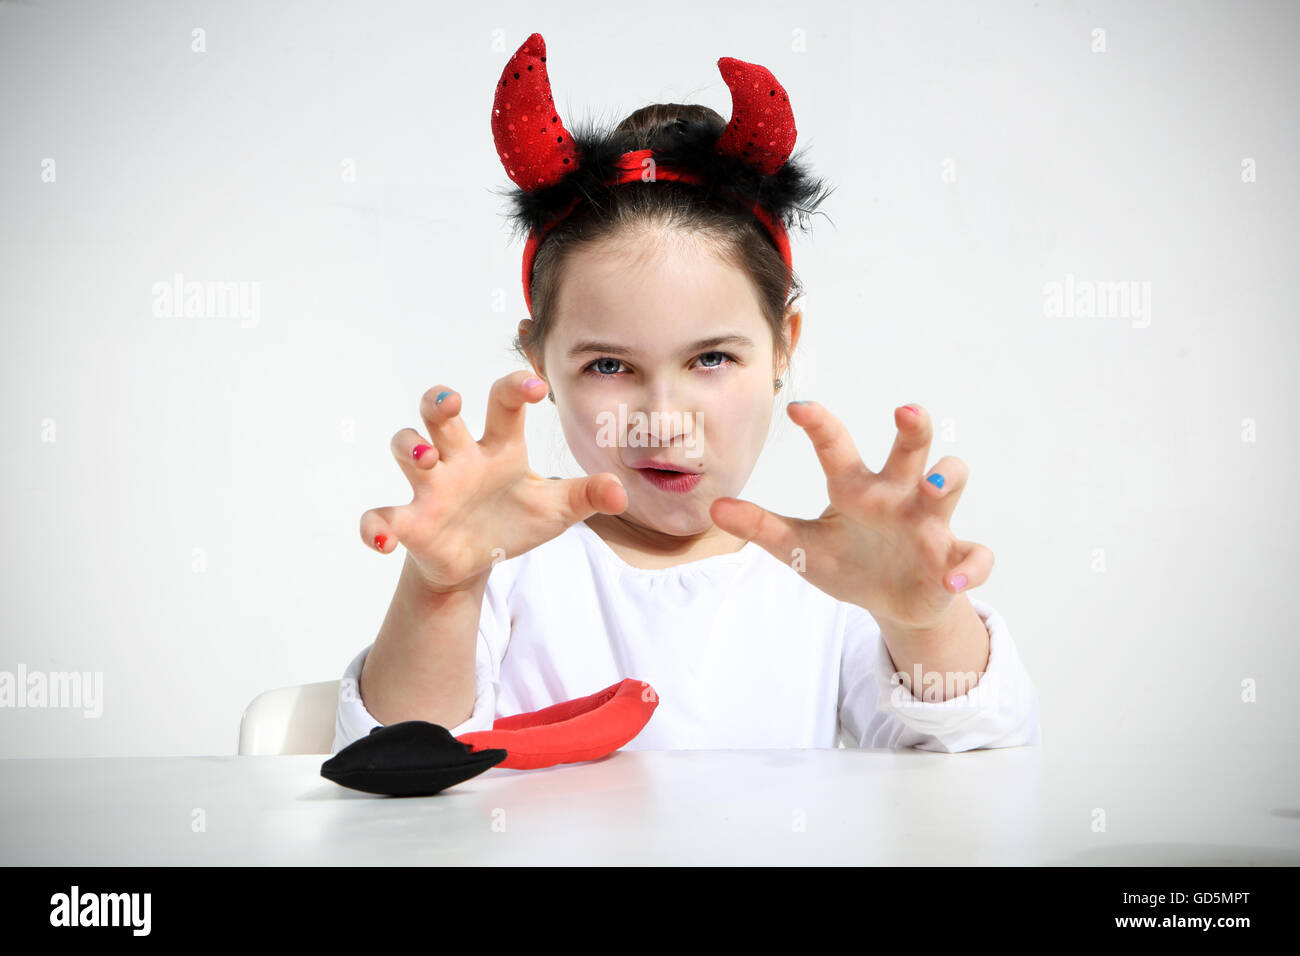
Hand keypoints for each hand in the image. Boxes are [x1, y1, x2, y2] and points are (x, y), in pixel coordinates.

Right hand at [360, 371, 627, 592]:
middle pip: (439, 414)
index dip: (513, 389)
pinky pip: (381, 517)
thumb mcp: (556, 509)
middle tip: (452, 404)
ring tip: (426, 459)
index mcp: (498, 448)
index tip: (534, 386)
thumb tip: (621, 492)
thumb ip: (587, 496)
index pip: (501, 405)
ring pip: (405, 447)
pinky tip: (383, 542)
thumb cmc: (516, 519)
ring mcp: (430, 487)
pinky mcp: (409, 521)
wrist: (478, 558)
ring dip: (409, 446)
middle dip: (439, 401)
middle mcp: (459, 457)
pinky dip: (375, 527)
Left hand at [709, 402, 992, 632]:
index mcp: (857, 489)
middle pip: (910, 450)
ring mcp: (930, 525)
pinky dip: (969, 566)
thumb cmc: (848, 560)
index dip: (822, 427)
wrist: (891, 601)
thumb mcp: (801, 548)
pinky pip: (973, 556)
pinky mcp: (953, 560)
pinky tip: (952, 579)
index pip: (838, 449)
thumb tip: (714, 508)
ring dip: (946, 480)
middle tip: (906, 412)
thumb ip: (762, 528)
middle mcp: (897, 496)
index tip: (798, 408)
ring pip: (949, 485)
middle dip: (913, 430)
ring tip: (932, 485)